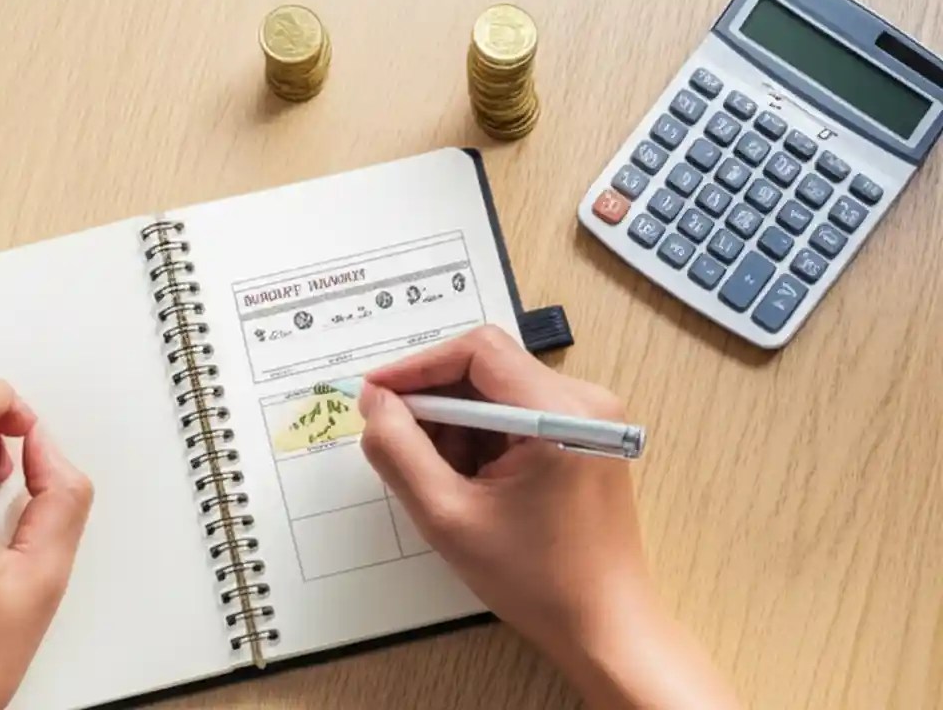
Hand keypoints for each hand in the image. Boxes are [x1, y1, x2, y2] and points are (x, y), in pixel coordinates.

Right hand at [358, 326, 736, 708]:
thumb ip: (399, 452)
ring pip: (497, 394)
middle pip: (487, 369)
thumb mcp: (448, 516)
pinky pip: (516, 418)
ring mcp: (589, 419)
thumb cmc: (537, 581)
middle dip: (434, 404)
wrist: (605, 628)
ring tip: (441, 481)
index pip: (477, 351)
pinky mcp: (584, 439)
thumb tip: (374, 402)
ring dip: (455, 427)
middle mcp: (584, 401)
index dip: (417, 366)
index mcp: (560, 411)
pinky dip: (481, 441)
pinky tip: (469, 485)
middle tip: (397, 445)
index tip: (374, 393)